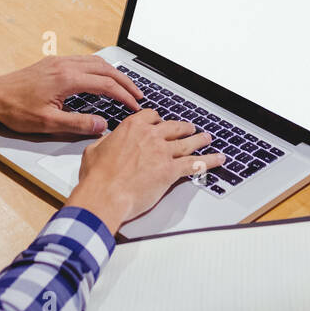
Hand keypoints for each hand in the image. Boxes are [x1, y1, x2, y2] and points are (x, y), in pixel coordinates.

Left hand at [0, 55, 142, 135]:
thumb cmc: (17, 110)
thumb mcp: (48, 123)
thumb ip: (78, 124)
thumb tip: (102, 125)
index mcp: (67, 79)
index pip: (105, 84)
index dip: (123, 95)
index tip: (134, 106)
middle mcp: (66, 65)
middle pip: (105, 68)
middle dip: (125, 81)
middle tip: (138, 95)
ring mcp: (59, 61)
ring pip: (96, 61)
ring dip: (113, 73)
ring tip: (124, 86)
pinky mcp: (54, 62)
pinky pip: (84, 60)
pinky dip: (99, 68)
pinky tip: (102, 77)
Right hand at [67, 110, 226, 232]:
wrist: (105, 194)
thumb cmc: (97, 177)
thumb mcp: (94, 149)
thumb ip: (106, 141)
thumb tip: (107, 139)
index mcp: (132, 128)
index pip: (152, 116)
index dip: (159, 120)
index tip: (161, 122)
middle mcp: (150, 136)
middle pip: (174, 127)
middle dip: (184, 128)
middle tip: (190, 129)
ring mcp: (162, 153)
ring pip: (187, 143)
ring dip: (200, 140)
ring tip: (207, 139)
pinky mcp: (170, 171)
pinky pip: (194, 164)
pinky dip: (208, 162)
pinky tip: (215, 160)